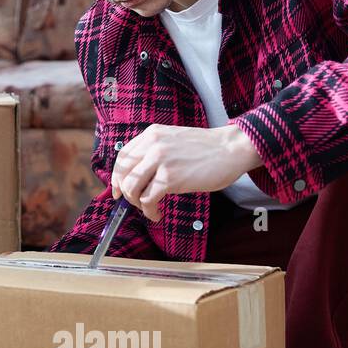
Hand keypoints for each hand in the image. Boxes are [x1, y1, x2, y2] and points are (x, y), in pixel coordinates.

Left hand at [110, 123, 262, 221]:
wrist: (231, 149)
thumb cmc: (206, 149)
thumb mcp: (173, 140)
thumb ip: (155, 151)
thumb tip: (137, 175)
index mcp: (151, 134)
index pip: (122, 157)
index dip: (116, 177)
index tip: (118, 190)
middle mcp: (152, 145)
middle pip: (123, 174)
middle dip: (126, 194)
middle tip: (135, 203)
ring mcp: (160, 161)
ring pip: (132, 188)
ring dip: (136, 204)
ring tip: (149, 208)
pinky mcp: (170, 178)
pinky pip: (148, 199)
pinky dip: (149, 211)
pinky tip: (157, 214)